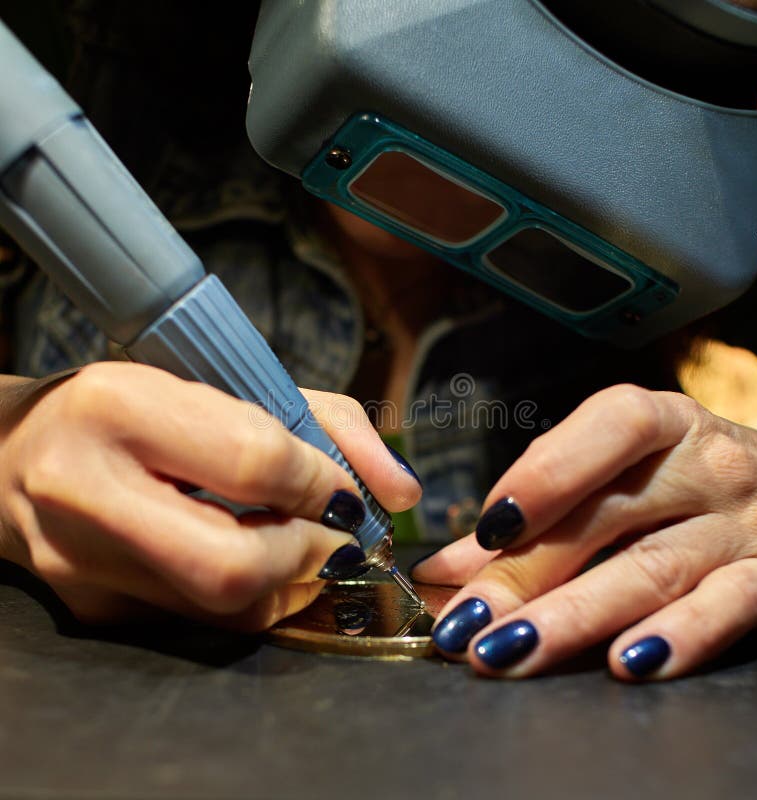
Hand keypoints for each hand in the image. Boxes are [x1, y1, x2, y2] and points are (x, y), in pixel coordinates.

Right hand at [0, 362, 419, 628]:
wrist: (20, 452)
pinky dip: (257, 596)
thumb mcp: (232, 384)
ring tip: (298, 539)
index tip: (348, 492)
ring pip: (227, 608)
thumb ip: (331, 424)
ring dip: (293, 579)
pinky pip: (205, 621)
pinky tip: (259, 558)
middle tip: (336, 534)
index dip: (323, 483)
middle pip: (236, 563)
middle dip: (313, 555)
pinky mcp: (94, 609)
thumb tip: (402, 493)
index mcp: (119, 407)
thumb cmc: (139, 406)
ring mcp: (83, 564)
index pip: (253, 461)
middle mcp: (86, 492)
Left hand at [413, 384, 756, 679]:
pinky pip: (726, 610)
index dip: (547, 472)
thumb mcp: (619, 475)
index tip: (487, 527)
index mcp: (662, 422)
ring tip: (507, 650)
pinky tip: (625, 665)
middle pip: (609, 517)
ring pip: (653, 569)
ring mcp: (745, 524)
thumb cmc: (682, 481)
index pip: (609, 430)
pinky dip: (677, 638)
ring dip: (573, 616)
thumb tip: (442, 571)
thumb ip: (537, 516)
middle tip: (463, 619)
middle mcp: (707, 466)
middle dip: (527, 572)